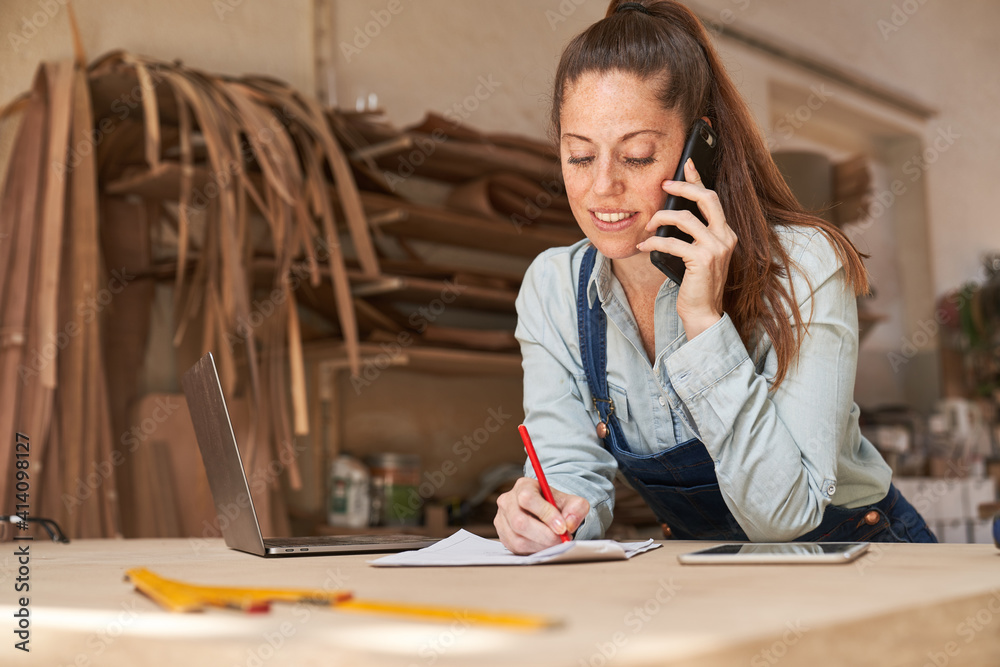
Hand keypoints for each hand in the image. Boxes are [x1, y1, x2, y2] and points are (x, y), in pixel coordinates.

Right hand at [494, 477, 589, 554]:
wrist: (546, 512)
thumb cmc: (557, 505)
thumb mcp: (572, 502)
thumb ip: (576, 509)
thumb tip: (569, 524)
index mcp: (523, 485)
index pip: (528, 498)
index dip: (546, 514)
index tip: (562, 527)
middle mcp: (508, 500)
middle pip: (520, 521)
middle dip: (544, 535)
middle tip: (561, 540)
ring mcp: (502, 519)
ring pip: (518, 538)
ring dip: (541, 545)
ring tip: (556, 543)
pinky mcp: (503, 535)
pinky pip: (516, 548)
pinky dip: (534, 550)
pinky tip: (545, 545)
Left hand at [636, 158, 737, 338]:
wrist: (703, 313)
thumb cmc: (696, 284)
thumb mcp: (696, 254)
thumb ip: (691, 235)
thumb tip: (668, 215)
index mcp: (726, 233)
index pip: (712, 199)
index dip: (698, 180)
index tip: (686, 164)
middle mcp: (726, 237)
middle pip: (706, 199)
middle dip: (683, 187)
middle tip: (663, 185)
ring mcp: (716, 248)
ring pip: (685, 219)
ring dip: (661, 219)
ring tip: (647, 226)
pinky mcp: (702, 260)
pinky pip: (671, 243)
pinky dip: (653, 243)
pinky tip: (643, 247)